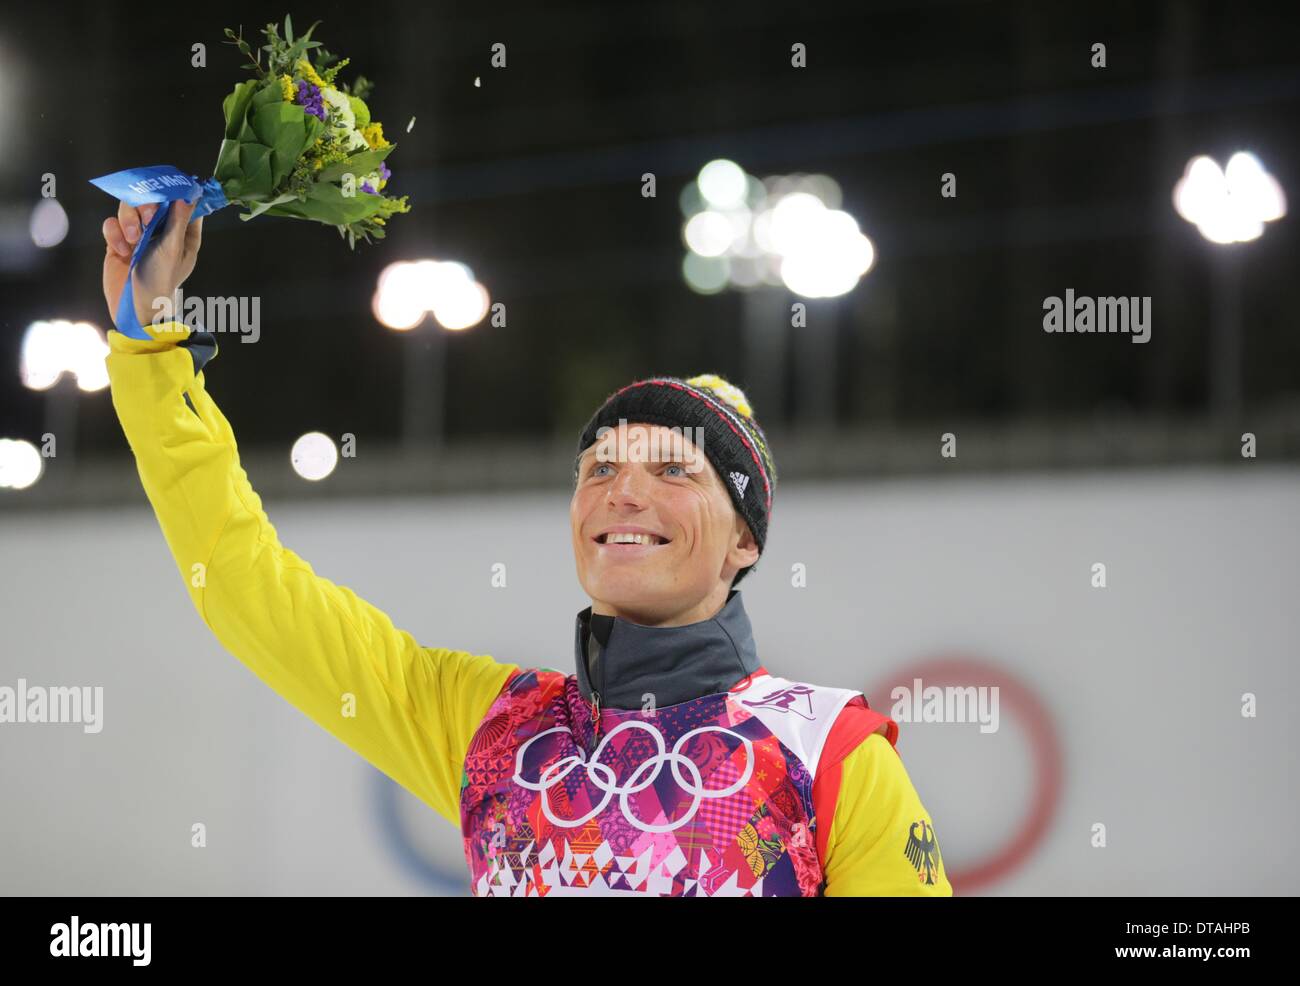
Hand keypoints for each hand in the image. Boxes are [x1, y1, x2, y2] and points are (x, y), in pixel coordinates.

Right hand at [102, 197, 203, 330]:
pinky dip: (114, 234)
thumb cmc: (161, 280)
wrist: (135, 304)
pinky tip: (121, 250)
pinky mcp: (118, 241)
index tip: (167, 188)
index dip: (175, 192)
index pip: (182, 203)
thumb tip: (187, 195)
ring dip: (128, 220)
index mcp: (183, 233)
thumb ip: (177, 221)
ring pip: (128, 208)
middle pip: (151, 199)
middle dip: (146, 205)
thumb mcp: (172, 249)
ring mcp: (139, 234)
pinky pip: (111, 224)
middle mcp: (161, 230)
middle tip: (147, 217)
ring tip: (133, 240)